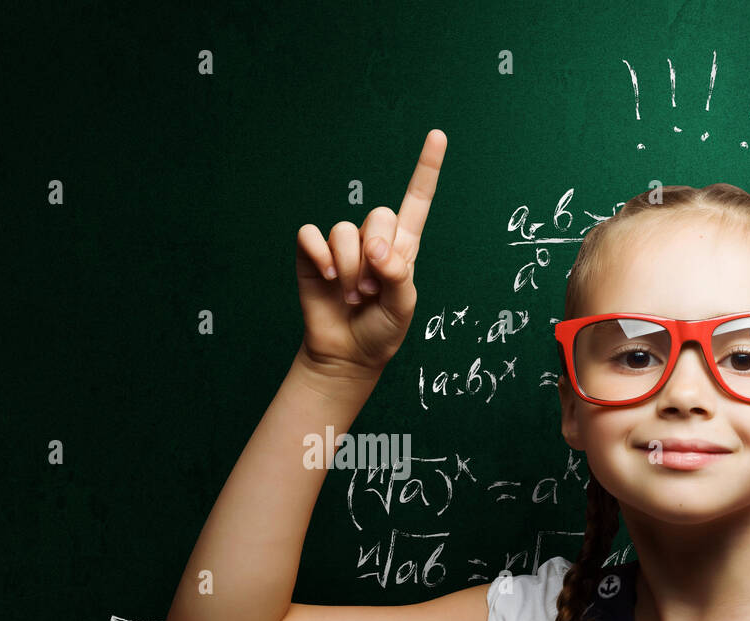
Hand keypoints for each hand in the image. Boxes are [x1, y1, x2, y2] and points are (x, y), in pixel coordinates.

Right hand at [294, 129, 445, 377]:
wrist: (347, 354)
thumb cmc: (381, 330)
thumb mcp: (402, 306)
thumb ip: (397, 274)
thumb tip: (375, 247)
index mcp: (403, 247)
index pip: (417, 200)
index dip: (426, 169)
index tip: (438, 136)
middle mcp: (372, 238)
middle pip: (378, 215)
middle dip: (375, 256)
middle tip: (370, 291)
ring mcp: (342, 245)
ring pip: (344, 230)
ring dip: (348, 268)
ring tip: (351, 295)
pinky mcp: (313, 254)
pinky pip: (311, 235)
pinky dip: (320, 256)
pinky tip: (327, 278)